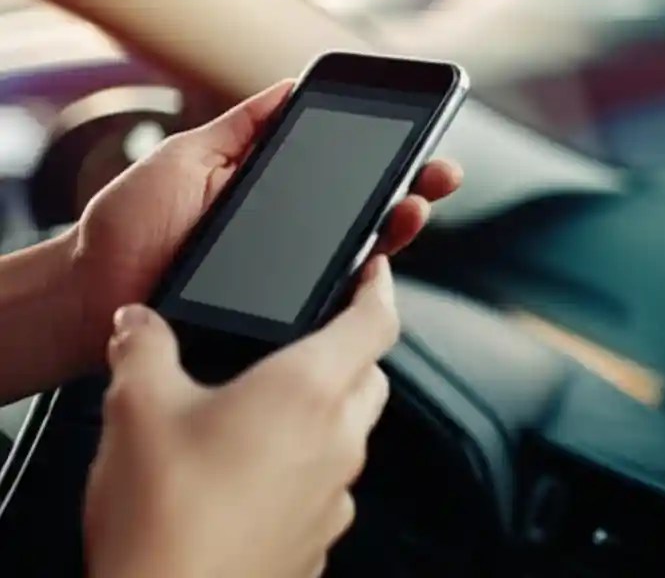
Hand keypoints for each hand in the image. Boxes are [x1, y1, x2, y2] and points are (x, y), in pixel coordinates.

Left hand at [70, 80, 462, 366]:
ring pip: (367, 249)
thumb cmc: (129, 223)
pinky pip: (338, 293)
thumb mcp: (187, 156)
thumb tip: (293, 84)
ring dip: (402, 225)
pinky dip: (367, 274)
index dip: (388, 149)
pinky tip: (381, 254)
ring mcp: (293, 272)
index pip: (345, 166)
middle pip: (372, 206)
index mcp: (275, 187)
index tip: (420, 126)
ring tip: (419, 202)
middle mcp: (294, 231)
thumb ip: (243, 126)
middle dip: (416, 184)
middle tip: (443, 170)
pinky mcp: (286, 309)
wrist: (91, 291)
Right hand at [84, 257, 397, 577]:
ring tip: (267, 410)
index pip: (376, 323)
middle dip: (352, 349)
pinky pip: (328, 485)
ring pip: (353, 433)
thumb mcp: (137, 410)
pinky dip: (306, 467)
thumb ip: (144, 350)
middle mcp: (338, 440)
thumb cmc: (164, 518)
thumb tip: (140, 323)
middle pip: (371, 376)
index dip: (381, 288)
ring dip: (326, 413)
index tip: (377, 271)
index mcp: (308, 391)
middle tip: (313, 336)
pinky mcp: (319, 537)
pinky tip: (255, 475)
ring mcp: (335, 494)